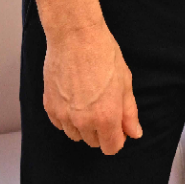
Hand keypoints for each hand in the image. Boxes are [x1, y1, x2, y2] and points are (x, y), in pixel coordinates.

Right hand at [43, 22, 141, 154]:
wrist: (75, 35)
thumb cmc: (103, 54)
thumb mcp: (125, 82)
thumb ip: (129, 113)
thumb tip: (134, 133)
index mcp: (106, 117)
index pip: (111, 148)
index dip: (117, 138)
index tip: (118, 126)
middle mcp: (83, 121)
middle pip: (93, 142)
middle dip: (101, 130)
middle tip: (104, 105)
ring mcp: (64, 115)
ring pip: (75, 134)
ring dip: (83, 125)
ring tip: (88, 99)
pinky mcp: (50, 106)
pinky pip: (60, 123)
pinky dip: (67, 116)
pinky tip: (74, 96)